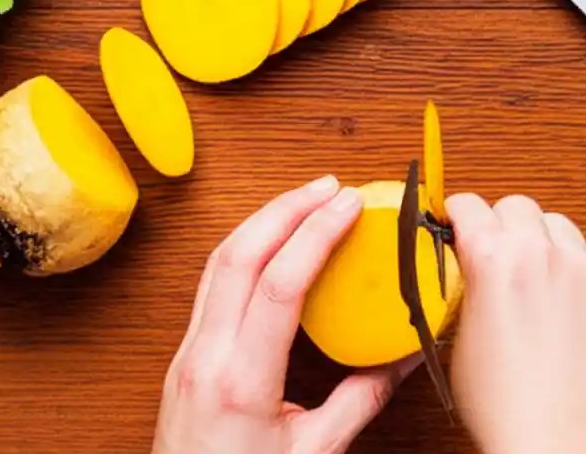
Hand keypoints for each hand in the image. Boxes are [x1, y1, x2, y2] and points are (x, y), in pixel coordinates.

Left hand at [153, 176, 420, 453]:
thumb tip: (402, 357)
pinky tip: (271, 244)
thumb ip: (360, 400)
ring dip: (261, 222)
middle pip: (237, 255)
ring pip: (216, 263)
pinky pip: (210, 284)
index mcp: (239, 381)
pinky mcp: (183, 355)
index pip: (277, 283)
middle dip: (284, 208)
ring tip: (303, 200)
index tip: (347, 204)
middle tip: (328, 185)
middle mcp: (204, 357)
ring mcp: (186, 352)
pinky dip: (243, 250)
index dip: (314, 234)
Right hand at [447, 194, 585, 453]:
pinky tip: (568, 306)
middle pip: (519, 205)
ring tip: (538, 279)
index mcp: (494, 260)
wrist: (556, 441)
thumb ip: (468, 284)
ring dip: (545, 243)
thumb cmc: (503, 404)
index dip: (458, 213)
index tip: (458, 221)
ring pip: (562, 227)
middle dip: (503, 224)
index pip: (470, 205)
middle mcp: (544, 255)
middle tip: (498, 251)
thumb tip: (471, 266)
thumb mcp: (459, 333)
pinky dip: (580, 273)